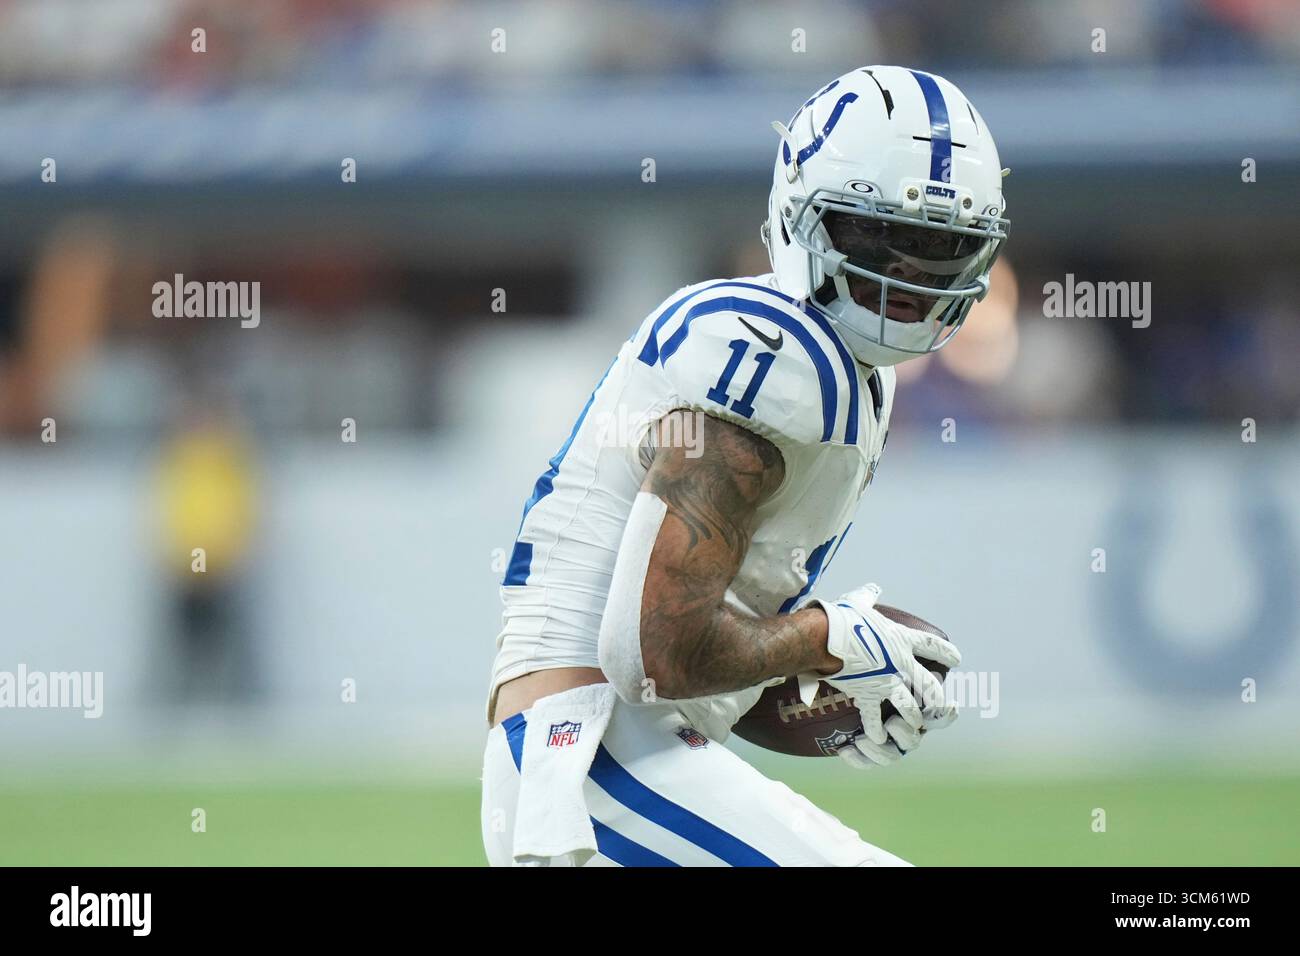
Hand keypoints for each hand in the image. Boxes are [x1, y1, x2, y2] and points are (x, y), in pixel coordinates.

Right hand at [812, 584, 960, 767]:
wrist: (825, 639)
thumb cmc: (842, 617)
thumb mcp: (858, 602)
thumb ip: (869, 596)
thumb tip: (873, 588)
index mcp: (901, 640)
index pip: (931, 646)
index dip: (945, 652)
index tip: (956, 659)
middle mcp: (899, 664)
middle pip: (929, 685)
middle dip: (938, 697)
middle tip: (944, 705)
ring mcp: (885, 682)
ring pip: (908, 707)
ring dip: (913, 718)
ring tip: (916, 724)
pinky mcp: (867, 695)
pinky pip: (872, 718)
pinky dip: (875, 729)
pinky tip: (878, 737)